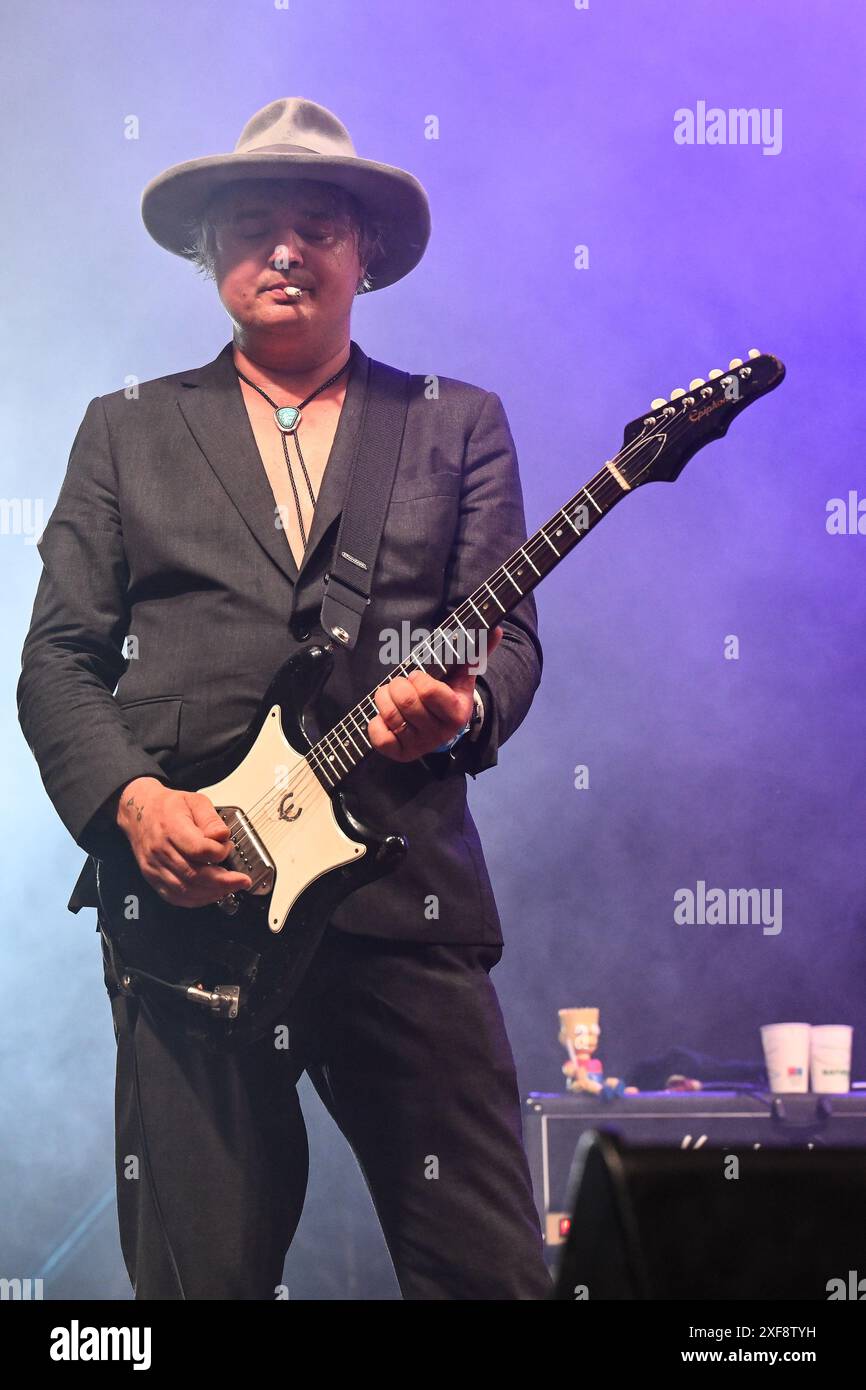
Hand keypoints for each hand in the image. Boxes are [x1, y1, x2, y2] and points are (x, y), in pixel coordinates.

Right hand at [116, 777, 251, 907]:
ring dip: (211, 893)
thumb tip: (223, 836)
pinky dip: (196, 900)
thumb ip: (211, 819)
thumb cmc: (167, 807)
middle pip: (194, 874)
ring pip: (185, 890)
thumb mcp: (194, 801)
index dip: (219, 852)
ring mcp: (155, 866)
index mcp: (171, 828)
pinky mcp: (153, 877)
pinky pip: (175, 896)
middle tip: (242, 881)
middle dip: (223, 882)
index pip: (198, 849)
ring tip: (230, 887)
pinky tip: (211, 894)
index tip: (228, 847)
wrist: (139, 812)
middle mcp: (160, 850)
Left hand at [368, 625, 501, 762]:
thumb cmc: (449, 693)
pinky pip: (379, 738)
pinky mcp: (401, 754)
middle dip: (398, 684)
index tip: (417, 675)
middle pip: (407, 701)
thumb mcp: (463, 674)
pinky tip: (384, 715)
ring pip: (391, 716)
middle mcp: (439, 733)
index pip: (428, 691)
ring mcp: (420, 746)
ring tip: (391, 694)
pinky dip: (375, 723)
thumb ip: (477, 651)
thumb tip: (496, 629)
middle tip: (401, 683)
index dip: (418, 678)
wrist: (443, 726)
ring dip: (384, 697)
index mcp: (456, 713)